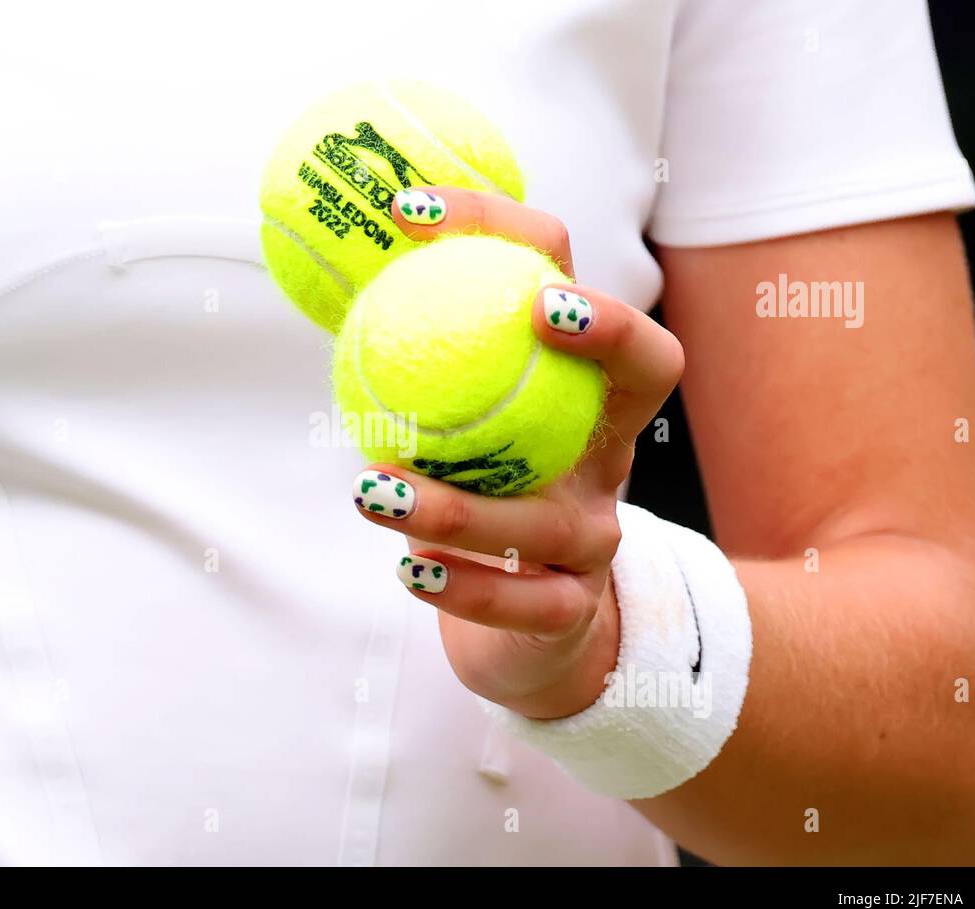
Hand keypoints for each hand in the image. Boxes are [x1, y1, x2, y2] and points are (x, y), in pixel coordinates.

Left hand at [353, 186, 683, 719]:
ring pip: (547, 511)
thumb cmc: (478, 500)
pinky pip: (523, 600)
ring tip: (371, 490)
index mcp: (579, 393)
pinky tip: (408, 569)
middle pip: (649, 368)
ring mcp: (597, 534)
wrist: (528, 628)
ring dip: (454, 502)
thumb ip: (412, 359)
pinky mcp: (571, 610)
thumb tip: (325, 269)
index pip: (569, 281)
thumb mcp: (456, 424)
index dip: (511, 234)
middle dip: (608, 329)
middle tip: (533, 311)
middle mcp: (607, 452)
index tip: (411, 214)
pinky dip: (462, 587)